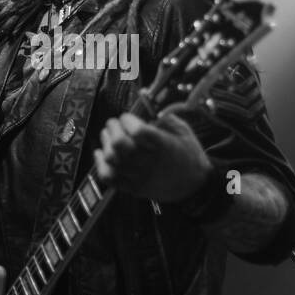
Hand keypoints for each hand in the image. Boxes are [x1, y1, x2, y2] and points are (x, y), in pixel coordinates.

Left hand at [93, 111, 211, 202]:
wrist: (194, 187)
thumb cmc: (189, 155)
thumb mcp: (184, 131)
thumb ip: (166, 118)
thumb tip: (148, 106)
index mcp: (164, 146)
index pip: (137, 131)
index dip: (127, 120)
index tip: (127, 117)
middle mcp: (150, 162)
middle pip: (119, 144)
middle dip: (113, 128)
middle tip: (114, 123)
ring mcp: (140, 177)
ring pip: (111, 159)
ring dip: (106, 143)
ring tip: (108, 135)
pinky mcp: (133, 188)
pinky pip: (109, 178)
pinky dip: (100, 164)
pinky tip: (101, 153)